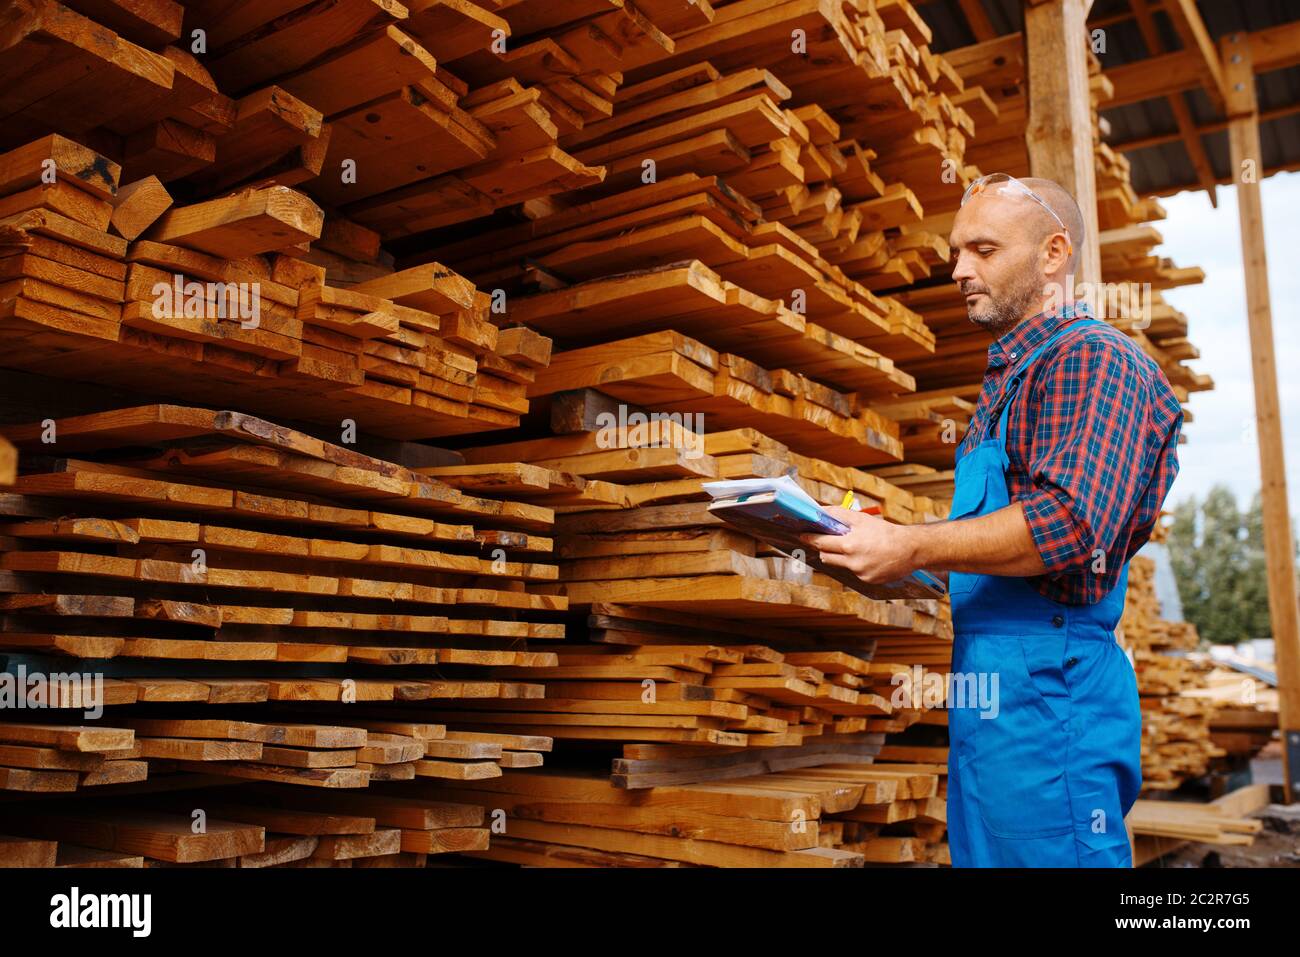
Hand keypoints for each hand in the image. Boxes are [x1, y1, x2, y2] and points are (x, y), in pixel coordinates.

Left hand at [798, 506, 919, 583]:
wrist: (909, 549)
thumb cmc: (885, 531)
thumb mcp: (861, 519)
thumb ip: (839, 514)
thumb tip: (820, 510)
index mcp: (850, 545)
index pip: (821, 543)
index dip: (810, 538)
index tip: (802, 535)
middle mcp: (853, 562)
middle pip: (826, 557)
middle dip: (822, 548)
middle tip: (821, 541)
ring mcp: (860, 574)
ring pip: (839, 565)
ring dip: (839, 557)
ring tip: (850, 548)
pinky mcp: (868, 581)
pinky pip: (854, 572)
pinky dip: (856, 564)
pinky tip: (867, 557)